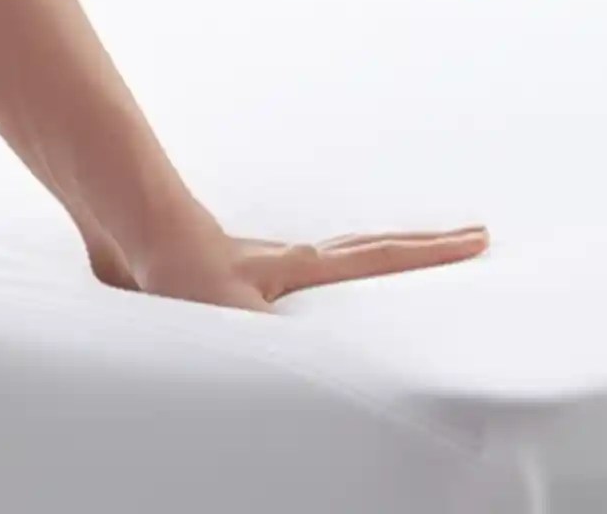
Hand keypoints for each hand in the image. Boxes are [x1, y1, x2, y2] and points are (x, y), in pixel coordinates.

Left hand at [82, 217, 487, 310]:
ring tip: (398, 265)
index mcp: (300, 266)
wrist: (128, 231)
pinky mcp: (232, 278)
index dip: (431, 254)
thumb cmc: (175, 266)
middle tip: (469, 237)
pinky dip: (317, 286)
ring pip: (334, 260)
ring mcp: (261, 266)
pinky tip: (303, 307)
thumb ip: (268, 342)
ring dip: (372, 261)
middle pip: (369, 249)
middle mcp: (289, 262)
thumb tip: (310, 376)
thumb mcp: (230, 311)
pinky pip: (290, 284)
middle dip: (421, 248)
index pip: (378, 257)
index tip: (479, 240)